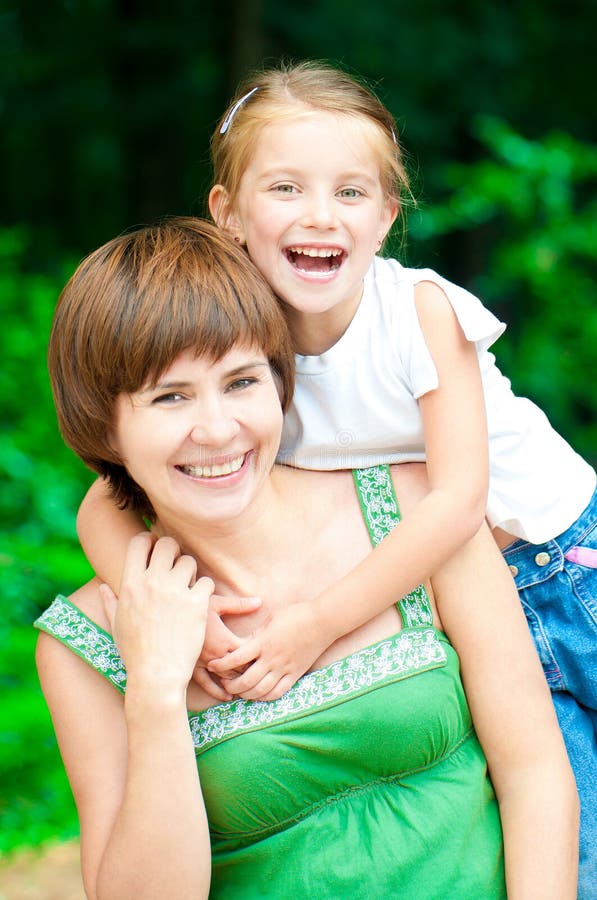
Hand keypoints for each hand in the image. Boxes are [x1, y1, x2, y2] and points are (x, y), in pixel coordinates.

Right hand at [101, 533, 213, 695]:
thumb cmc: (135, 653)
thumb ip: (110, 602)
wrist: (156, 675)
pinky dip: (205, 590)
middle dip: (174, 551)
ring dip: (190, 572)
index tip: (156, 549)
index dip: (150, 540)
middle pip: (167, 543)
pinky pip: (206, 582)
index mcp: (130, 584)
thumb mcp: (117, 626)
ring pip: (189, 561)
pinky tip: (199, 602)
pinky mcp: (196, 604)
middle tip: (177, 566)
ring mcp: (174, 592)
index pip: (139, 542)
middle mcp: (151, 583)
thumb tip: (102, 587)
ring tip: (188, 588)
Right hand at [191, 594, 260, 701]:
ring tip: (251, 684)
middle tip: (263, 671)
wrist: (167, 616)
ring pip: (227, 678)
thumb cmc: (193, 606)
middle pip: (240, 669)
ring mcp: (204, 664)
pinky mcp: (193, 668)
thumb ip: (239, 605)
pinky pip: (207, 685)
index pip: (248, 653)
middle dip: (252, 670)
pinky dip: (218, 692)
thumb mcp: (217, 603)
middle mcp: (216, 655)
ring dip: (239, 682)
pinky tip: (227, 697)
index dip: (259, 654)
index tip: (266, 652)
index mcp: (224, 640)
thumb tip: (260, 601)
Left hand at [207, 602, 327, 700]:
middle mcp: (272, 659)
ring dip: (246, 694)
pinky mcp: (295, 675)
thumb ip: (255, 635)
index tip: (211, 665)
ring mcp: (284, 669)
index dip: (221, 665)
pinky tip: (258, 695)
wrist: (322, 621)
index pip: (236, 658)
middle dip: (231, 685)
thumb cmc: (295, 614)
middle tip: (224, 683)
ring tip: (238, 692)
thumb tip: (242, 645)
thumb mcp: (270, 620)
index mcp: (263, 643)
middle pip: (246, 681)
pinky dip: (265, 698)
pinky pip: (278, 692)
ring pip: (260, 691)